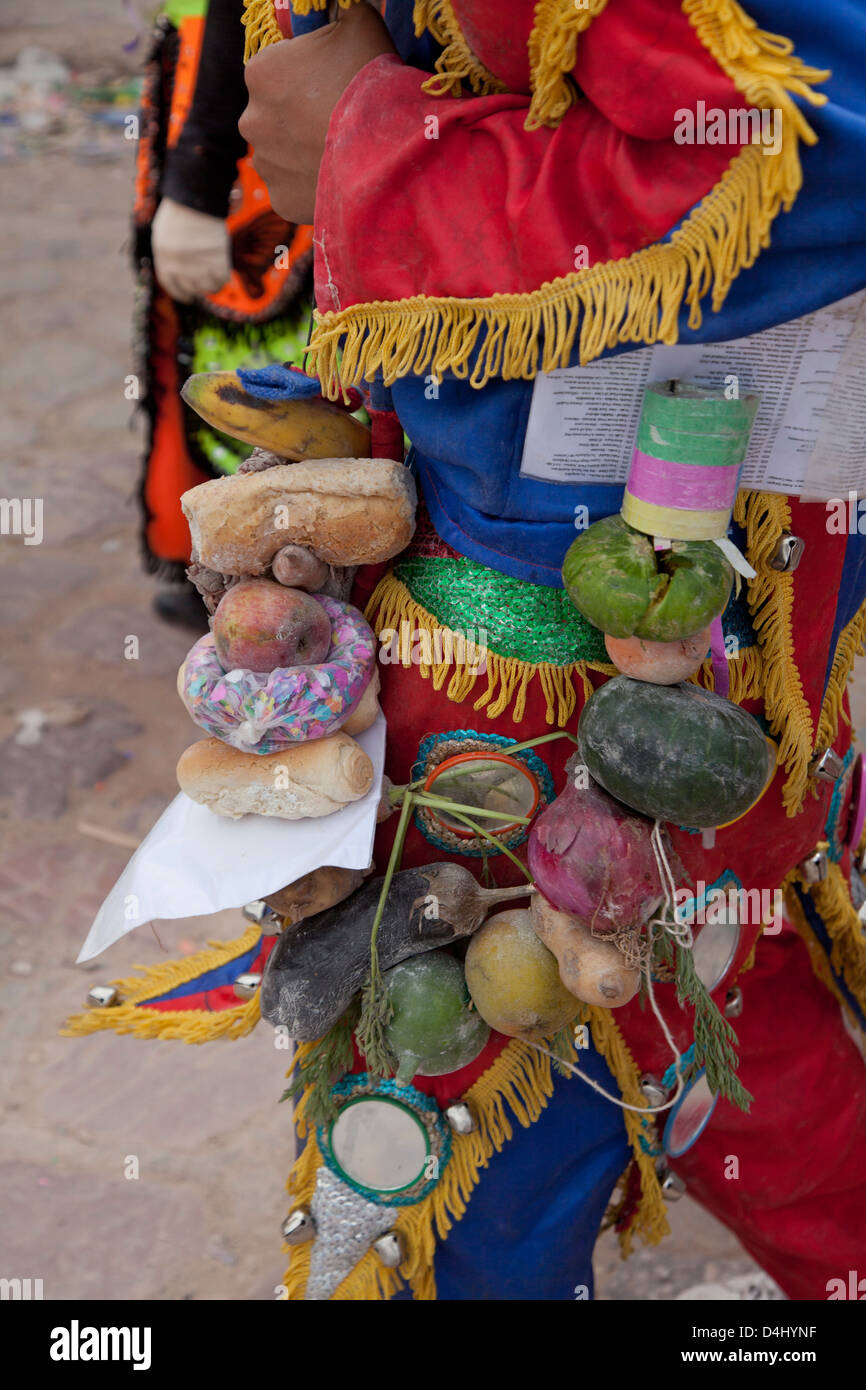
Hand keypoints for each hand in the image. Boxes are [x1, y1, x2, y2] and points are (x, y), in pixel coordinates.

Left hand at [151, 198, 231, 302]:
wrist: (195, 199)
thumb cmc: (179, 211)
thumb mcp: (163, 233)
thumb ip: (167, 253)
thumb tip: (175, 270)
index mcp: (164, 259)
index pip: (172, 286)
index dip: (181, 294)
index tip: (189, 296)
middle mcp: (179, 267)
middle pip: (191, 289)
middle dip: (198, 289)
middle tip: (205, 283)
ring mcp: (198, 266)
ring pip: (207, 288)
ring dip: (212, 284)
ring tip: (214, 275)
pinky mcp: (216, 261)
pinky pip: (222, 280)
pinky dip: (223, 277)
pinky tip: (223, 270)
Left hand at [239, 4, 395, 223]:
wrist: (386, 153)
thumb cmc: (370, 82)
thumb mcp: (359, 23)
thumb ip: (339, 12)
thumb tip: (337, 10)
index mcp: (259, 72)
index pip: (274, 70)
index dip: (304, 76)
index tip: (329, 84)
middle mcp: (251, 120)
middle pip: (274, 116)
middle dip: (298, 118)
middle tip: (336, 122)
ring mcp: (265, 164)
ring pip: (282, 155)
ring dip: (303, 153)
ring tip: (339, 153)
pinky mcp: (281, 201)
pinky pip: (293, 190)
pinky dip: (310, 187)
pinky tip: (335, 178)